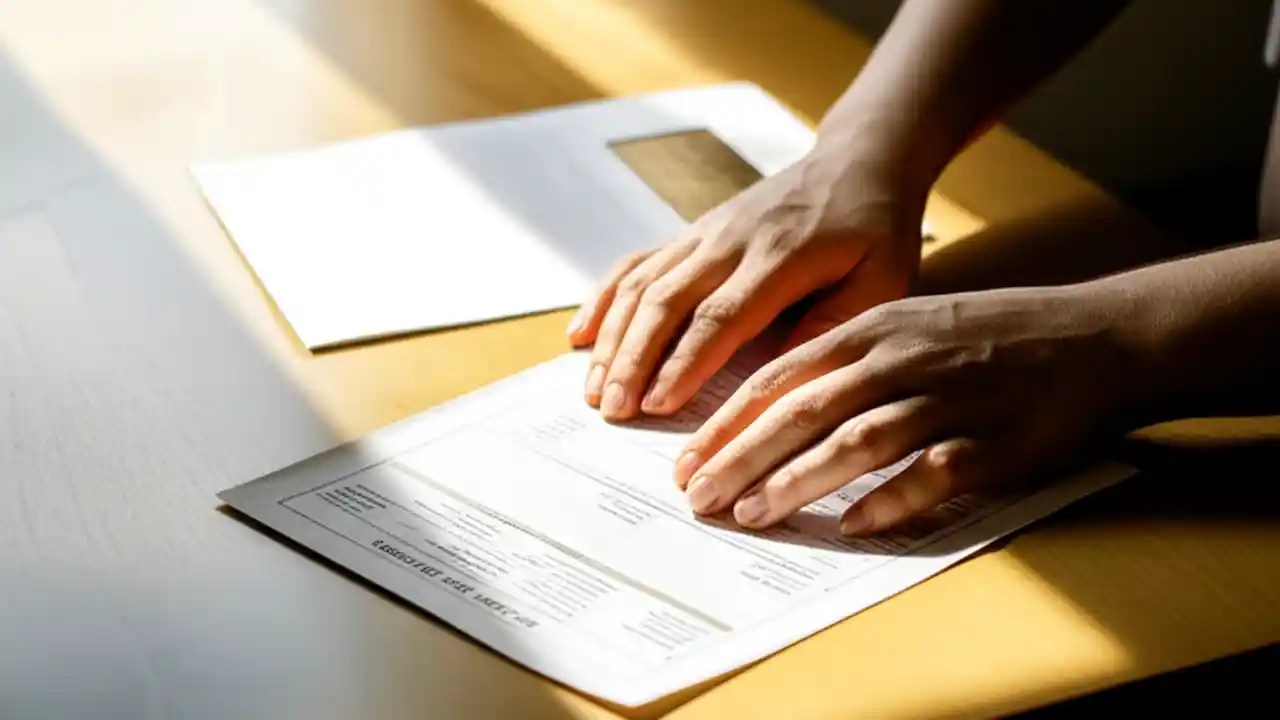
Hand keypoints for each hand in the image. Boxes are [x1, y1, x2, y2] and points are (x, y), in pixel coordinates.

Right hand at [566, 149, 923, 420]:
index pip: (723, 315)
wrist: (858, 160)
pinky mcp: (693, 233)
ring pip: (643, 283)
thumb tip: (776, 382)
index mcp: (783, 255)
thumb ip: (832, 327)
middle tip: (613, 411)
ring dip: (613, 338)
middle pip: (667, 300)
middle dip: (634, 358)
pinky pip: (637, 263)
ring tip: (593, 389)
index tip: (658, 406)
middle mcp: (732, 239)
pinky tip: (580, 335)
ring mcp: (706, 232)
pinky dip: (603, 299)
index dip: (685, 362)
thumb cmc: (877, 230)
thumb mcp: (882, 281)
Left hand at [673, 284, 1143, 534]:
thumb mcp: (908, 322)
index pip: (780, 377)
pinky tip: (852, 527)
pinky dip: (889, 501)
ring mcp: (949, 398)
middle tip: (699, 497)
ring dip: (798, 481)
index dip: (728, 422)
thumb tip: (771, 408)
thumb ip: (843, 358)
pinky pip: (931, 475)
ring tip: (753, 513)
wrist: (1096, 337)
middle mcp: (904, 358)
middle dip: (741, 457)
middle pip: (804, 412)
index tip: (686, 459)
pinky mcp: (996, 441)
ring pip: (857, 441)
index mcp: (875, 328)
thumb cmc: (991, 335)